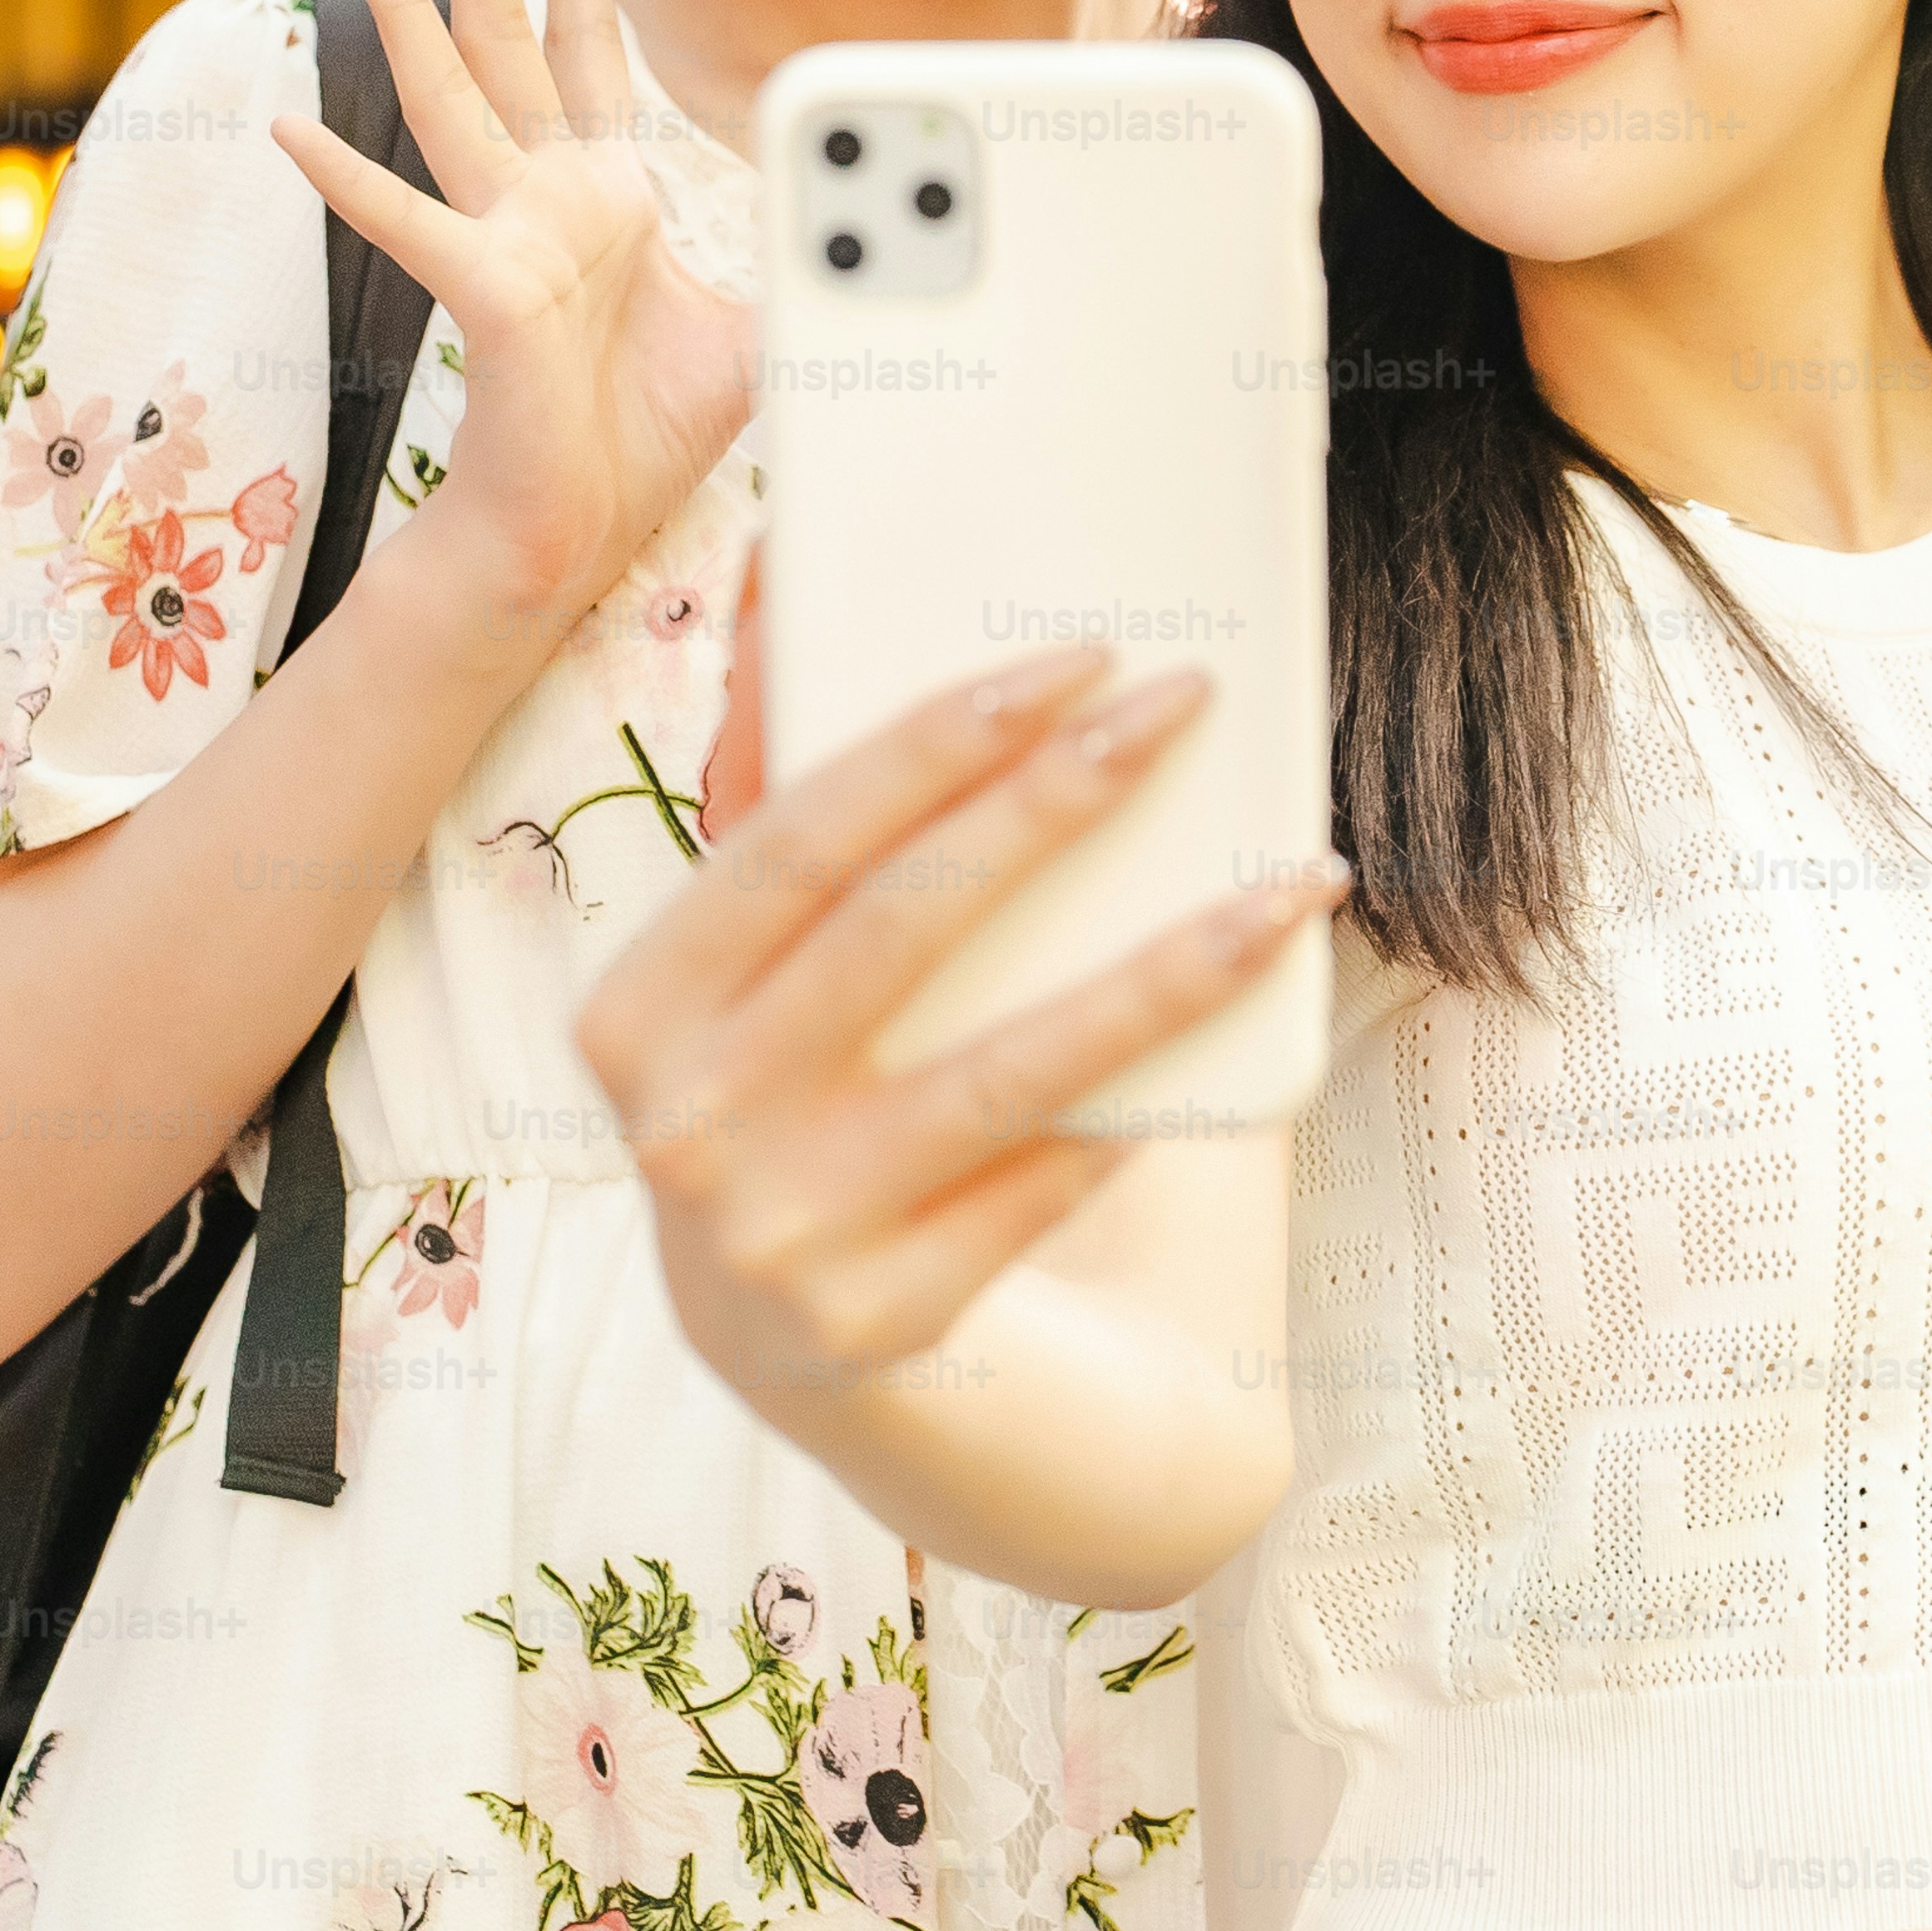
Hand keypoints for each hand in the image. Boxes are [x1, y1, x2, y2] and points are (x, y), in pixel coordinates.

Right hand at [274, 0, 752, 632]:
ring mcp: (506, 236)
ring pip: (448, 94)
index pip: (586, 45)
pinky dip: (347, 179)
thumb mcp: (756, 329)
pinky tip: (290, 130)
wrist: (584, 526)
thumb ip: (799, 268)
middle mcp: (545, 195)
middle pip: (502, 36)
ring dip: (400, 9)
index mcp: (607, 191)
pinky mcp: (486, 292)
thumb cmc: (645, 433)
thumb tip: (868, 238)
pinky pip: (409, 224)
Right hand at [575, 643, 1348, 1393]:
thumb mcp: (740, 973)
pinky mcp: (881, 1321)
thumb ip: (767, 800)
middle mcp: (688, 1124)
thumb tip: (785, 584)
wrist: (785, 1345)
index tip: (1074, 658)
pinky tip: (1240, 1018)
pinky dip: (1144, 1099)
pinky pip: (1048, 1177)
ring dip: (1171, 967)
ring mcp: (781, 1235)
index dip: (931, 739)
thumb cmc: (790, 1094)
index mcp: (638, 1009)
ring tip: (1293, 886)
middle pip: (902, 925)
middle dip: (1054, 800)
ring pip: (1011, 1067)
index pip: (795, 839)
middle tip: (1178, 706)